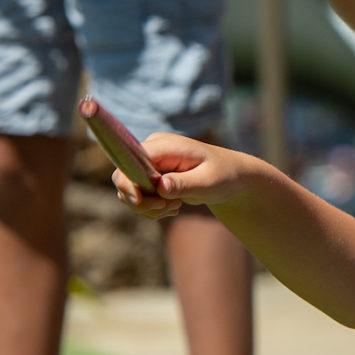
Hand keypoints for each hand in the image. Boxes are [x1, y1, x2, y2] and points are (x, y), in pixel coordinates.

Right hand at [112, 133, 262, 219]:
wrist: (231, 178)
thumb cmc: (223, 175)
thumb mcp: (207, 181)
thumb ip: (183, 183)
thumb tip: (160, 186)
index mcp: (164, 145)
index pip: (130, 161)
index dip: (129, 183)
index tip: (140, 202)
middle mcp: (151, 151)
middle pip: (124, 178)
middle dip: (142, 201)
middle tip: (170, 208)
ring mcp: (148, 164)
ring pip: (129, 192)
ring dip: (149, 208)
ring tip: (176, 207)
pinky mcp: (149, 177)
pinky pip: (138, 199)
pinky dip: (152, 209)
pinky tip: (173, 207)